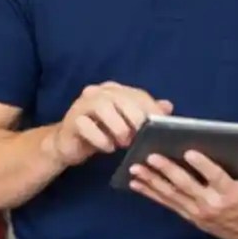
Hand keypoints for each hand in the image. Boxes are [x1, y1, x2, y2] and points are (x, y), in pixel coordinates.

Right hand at [45, 82, 172, 166]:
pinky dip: (101, 139)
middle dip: (135, 118)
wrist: (69, 144)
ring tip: (124, 143)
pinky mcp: (71, 121)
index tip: (162, 126)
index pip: (138, 95)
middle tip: (141, 137)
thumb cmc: (101, 133)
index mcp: (115, 90)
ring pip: (103, 107)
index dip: (152, 109)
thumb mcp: (125, 125)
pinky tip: (108, 148)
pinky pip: (87, 126)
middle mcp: (98, 92)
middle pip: (121, 99)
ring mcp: (82, 104)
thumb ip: (145, 115)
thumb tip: (168, 106)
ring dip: (118, 127)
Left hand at [130, 148, 237, 238]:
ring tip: (136, 169)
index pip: (215, 177)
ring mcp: (197, 211)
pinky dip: (151, 193)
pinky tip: (136, 184)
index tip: (189, 152)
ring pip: (171, 194)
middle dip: (167, 170)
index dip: (203, 165)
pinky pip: (167, 203)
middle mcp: (211, 203)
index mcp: (230, 193)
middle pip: (186, 185)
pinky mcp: (188, 214)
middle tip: (152, 157)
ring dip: (152, 181)